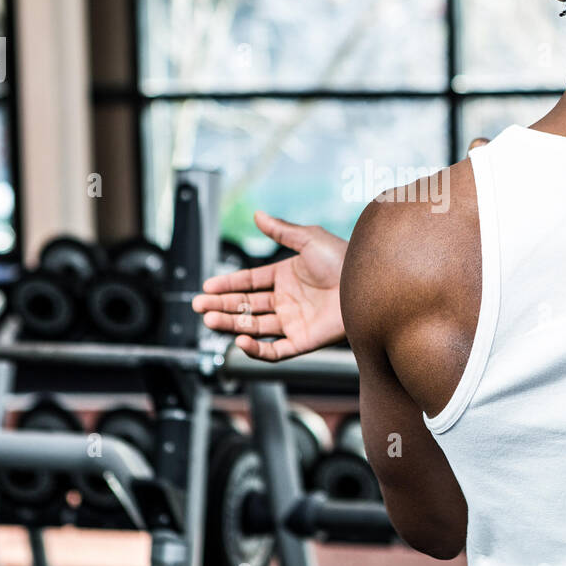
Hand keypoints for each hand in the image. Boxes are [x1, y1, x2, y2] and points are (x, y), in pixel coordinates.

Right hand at [192, 210, 347, 360]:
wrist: (366, 284)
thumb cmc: (345, 259)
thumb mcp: (309, 239)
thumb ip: (281, 230)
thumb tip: (258, 215)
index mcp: (286, 277)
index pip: (248, 282)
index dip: (227, 285)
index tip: (208, 287)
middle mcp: (286, 300)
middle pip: (245, 306)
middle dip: (221, 307)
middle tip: (199, 306)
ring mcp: (293, 321)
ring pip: (254, 327)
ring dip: (230, 325)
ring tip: (209, 320)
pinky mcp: (302, 341)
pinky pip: (274, 350)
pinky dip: (256, 349)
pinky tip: (240, 340)